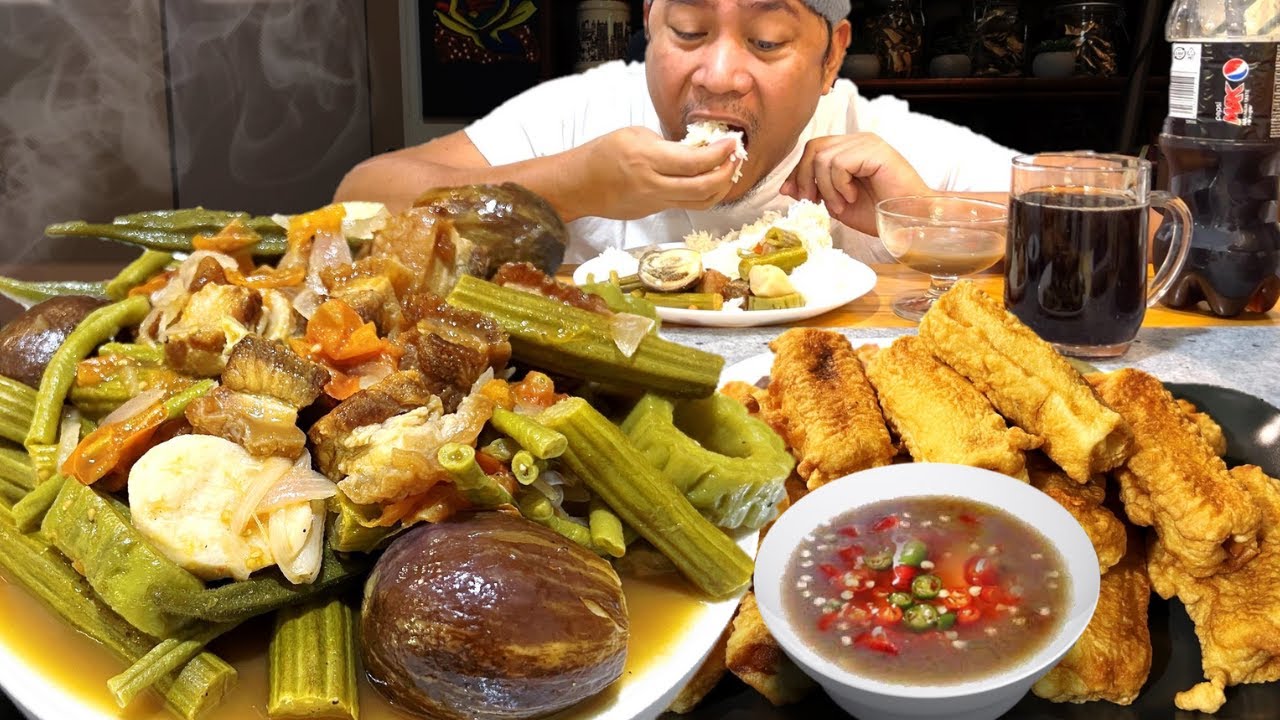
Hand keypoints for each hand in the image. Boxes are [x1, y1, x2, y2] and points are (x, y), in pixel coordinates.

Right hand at [570, 127, 741, 220]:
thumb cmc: (603, 153)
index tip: (732, 142)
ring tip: (729, 170)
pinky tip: (710, 179)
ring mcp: (655, 202)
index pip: (694, 161)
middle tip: (737, 156)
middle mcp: (653, 183)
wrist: (579, 185)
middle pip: (703, 187)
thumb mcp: (635, 135)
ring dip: (722, 187)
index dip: (720, 153)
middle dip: (728, 172)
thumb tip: (697, 150)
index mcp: (647, 158)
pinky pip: (688, 205)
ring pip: (701, 202)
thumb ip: (667, 144)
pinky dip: (705, 193)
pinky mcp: (655, 212)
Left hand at [780, 133, 929, 234]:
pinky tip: (852, 197)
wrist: (908, 221)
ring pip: (823, 157)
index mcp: (850, 150)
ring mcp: (867, 143)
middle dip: (805, 178)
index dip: (798, 172)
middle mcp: (858, 141)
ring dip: (825, 187)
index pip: (813, 150)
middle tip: (814, 202)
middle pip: (813, 148)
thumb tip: (786, 188)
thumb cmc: (879, 215)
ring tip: (840, 204)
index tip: (794, 195)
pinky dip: (839, 185)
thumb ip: (815, 192)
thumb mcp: (837, 204)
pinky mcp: (874, 150)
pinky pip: (839, 163)